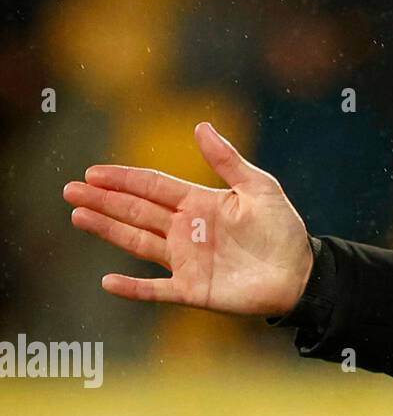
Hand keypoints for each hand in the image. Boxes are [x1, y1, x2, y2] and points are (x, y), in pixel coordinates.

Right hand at [62, 122, 313, 316]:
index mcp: (200, 203)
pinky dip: (133, 288)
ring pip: (137, 242)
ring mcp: (186, 260)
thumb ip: (228, 160)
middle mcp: (185, 230)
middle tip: (69, 189)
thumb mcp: (260, 187)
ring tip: (77, 215)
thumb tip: (201, 125)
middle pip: (136, 211)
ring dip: (107, 230)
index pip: (153, 186)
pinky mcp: (192, 289)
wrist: (300, 272)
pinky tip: (108, 282)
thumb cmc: (283, 229)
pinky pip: (156, 289)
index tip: (93, 172)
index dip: (123, 178)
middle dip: (103, 199)